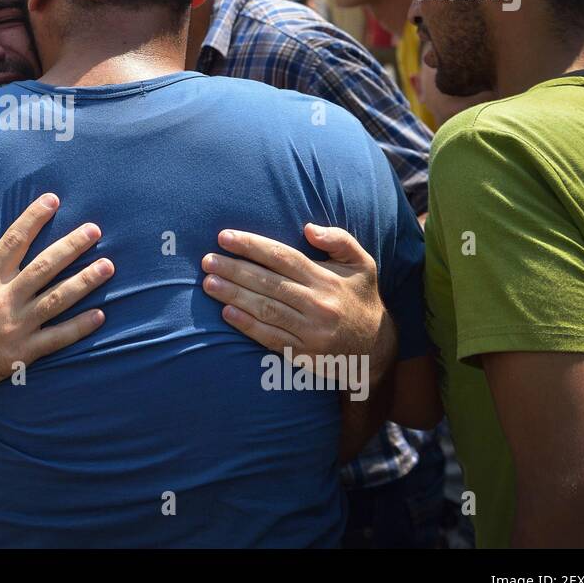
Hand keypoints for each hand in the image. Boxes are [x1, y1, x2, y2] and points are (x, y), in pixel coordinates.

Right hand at [0, 193, 111, 413]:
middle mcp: (3, 300)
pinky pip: (56, 338)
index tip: (53, 200)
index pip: (14, 241)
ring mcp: (16, 327)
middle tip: (95, 229)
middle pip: (44, 267)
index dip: (34, 218)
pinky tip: (99, 315)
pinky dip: (79, 327)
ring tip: (108, 266)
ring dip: (85, 282)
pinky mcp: (22, 354)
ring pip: (57, 300)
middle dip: (72, 246)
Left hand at [201, 224, 394, 385]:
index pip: (283, 257)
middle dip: (234, 269)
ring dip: (234, 295)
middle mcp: (318, 304)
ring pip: (266, 309)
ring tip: (208, 284)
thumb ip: (339, 240)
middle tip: (206, 261)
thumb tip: (308, 228)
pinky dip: (247, 325)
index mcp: (327, 279)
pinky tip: (227, 313)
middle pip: (268, 283)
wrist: (377, 349)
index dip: (252, 246)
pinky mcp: (304, 354)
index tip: (225, 237)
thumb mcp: (362, 264)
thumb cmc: (360, 299)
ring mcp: (310, 331)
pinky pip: (271, 338)